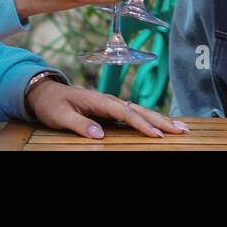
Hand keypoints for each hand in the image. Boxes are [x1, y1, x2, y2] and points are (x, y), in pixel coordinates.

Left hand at [26, 79, 189, 138]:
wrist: (44, 92)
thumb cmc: (52, 104)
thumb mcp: (60, 115)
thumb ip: (79, 124)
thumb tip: (100, 134)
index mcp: (99, 100)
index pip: (126, 113)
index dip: (142, 124)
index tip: (156, 135)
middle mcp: (109, 101)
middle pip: (140, 110)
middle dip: (161, 120)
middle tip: (181, 130)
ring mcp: (111, 105)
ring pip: (140, 111)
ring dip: (160, 120)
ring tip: (180, 127)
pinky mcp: (110, 110)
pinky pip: (134, 115)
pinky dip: (149, 120)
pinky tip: (160, 126)